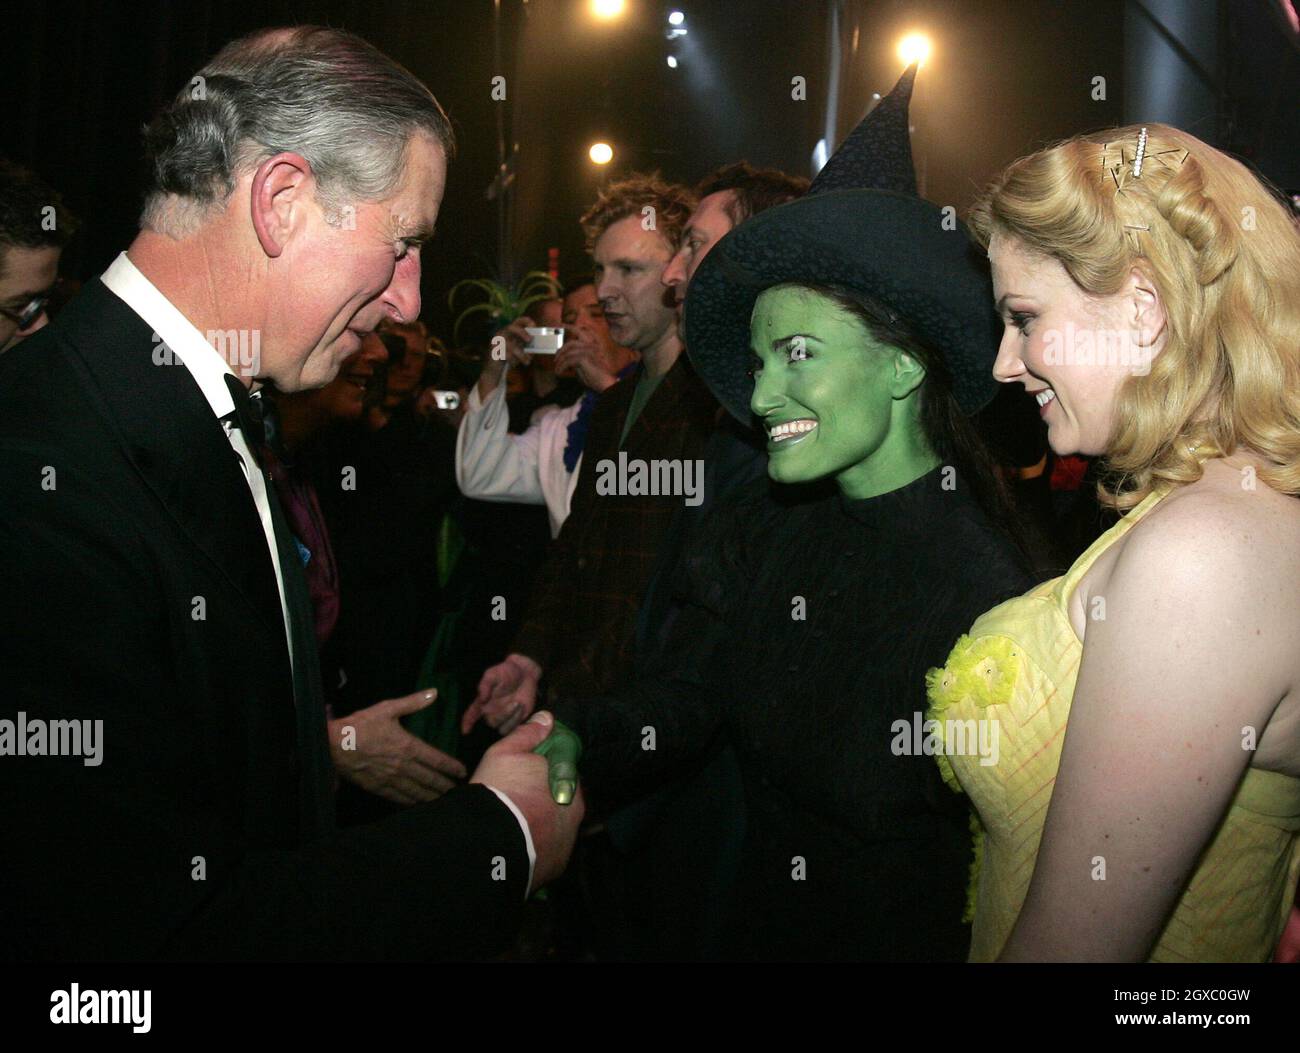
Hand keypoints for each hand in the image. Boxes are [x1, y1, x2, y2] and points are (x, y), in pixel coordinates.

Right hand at [328, 689, 467, 804]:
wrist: (333, 744)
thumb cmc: (361, 725)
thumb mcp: (387, 708)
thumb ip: (412, 702)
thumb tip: (434, 693)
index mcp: (408, 746)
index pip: (436, 759)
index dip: (451, 766)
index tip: (462, 771)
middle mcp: (403, 766)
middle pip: (429, 779)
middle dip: (445, 785)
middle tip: (459, 791)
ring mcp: (390, 779)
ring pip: (416, 791)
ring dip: (432, 797)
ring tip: (444, 801)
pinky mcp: (377, 787)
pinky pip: (399, 798)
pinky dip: (411, 802)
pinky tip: (418, 805)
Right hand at [462, 653, 540, 735]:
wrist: (524, 672)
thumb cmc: (506, 672)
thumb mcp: (493, 674)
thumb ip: (485, 685)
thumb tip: (482, 698)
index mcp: (483, 702)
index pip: (472, 714)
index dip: (467, 723)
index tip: (465, 730)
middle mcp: (491, 712)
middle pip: (492, 722)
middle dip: (502, 715)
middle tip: (513, 702)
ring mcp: (503, 717)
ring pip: (502, 728)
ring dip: (510, 717)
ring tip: (518, 703)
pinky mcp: (514, 719)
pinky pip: (513, 726)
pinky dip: (517, 718)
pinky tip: (521, 706)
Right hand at [471, 711, 584, 891]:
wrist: (488, 843)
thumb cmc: (498, 791)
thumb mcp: (505, 753)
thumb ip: (528, 734)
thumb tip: (547, 718)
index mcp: (568, 781)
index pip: (562, 773)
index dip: (543, 774)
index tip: (524, 779)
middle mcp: (575, 811)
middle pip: (562, 800)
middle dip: (546, 800)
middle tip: (517, 803)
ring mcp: (568, 840)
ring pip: (557, 826)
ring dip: (542, 824)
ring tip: (515, 827)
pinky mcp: (558, 864)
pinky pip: (550, 851)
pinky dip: (539, 847)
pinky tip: (519, 846)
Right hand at [475, 316, 533, 400]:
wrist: (495, 368)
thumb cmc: (510, 356)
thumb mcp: (521, 349)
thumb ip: (527, 345)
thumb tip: (536, 344)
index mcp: (510, 331)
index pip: (518, 321)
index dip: (526, 321)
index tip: (533, 325)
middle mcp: (502, 333)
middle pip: (511, 328)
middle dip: (522, 333)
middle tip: (530, 340)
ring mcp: (496, 342)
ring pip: (511, 346)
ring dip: (521, 355)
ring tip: (527, 362)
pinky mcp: (494, 351)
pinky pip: (506, 355)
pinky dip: (513, 361)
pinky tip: (514, 364)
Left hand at [554, 329, 618, 392]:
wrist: (605, 384)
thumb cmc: (596, 378)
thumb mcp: (585, 367)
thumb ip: (576, 360)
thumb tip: (566, 360)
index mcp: (593, 346)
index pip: (581, 332)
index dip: (571, 328)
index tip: (561, 325)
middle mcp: (591, 346)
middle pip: (572, 342)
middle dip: (561, 349)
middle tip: (556, 358)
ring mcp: (589, 350)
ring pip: (568, 352)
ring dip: (560, 361)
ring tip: (557, 369)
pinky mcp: (585, 357)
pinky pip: (568, 360)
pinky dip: (562, 367)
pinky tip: (560, 372)